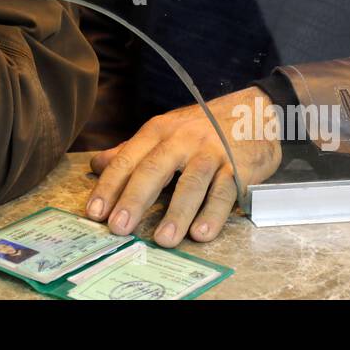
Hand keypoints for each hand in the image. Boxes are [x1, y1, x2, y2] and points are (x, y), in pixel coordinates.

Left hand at [85, 86, 281, 245]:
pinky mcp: (239, 167)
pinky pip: (224, 192)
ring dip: (176, 213)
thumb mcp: (164, 132)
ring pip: (191, 183)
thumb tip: (96, 166)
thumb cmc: (201, 127)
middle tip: (118, 228)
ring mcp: (212, 152)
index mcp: (159, 131)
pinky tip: (201, 234)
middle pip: (154, 170)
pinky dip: (213, 214)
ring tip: (162, 240)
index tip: (94, 213)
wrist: (254, 110)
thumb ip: (131, 151)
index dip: (110, 186)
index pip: (128, 159)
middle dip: (134, 199)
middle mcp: (182, 139)